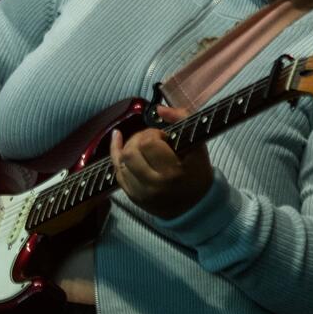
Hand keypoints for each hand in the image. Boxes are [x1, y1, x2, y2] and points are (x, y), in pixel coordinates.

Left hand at [111, 105, 213, 219]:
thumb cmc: (197, 171)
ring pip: (121, 162)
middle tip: (152, 139)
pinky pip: (117, 172)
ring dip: (129, 147)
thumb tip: (159, 109)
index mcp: (173, 171)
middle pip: (131, 152)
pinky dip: (116, 155)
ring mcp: (141, 192)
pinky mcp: (133, 197)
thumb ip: (181, 120)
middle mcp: (155, 184)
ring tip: (141, 145)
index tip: (164, 137)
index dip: (153, 134)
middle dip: (139, 138)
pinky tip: (118, 140)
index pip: (149, 143)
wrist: (194, 205)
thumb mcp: (197, 144)